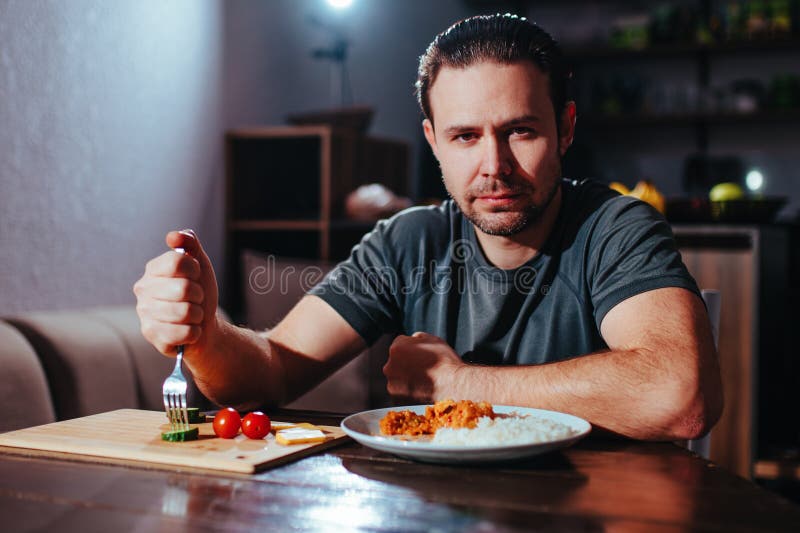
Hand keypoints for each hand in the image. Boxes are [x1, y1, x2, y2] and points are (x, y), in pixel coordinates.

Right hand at [133, 229, 218, 356]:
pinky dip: (194, 332)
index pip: (177, 261)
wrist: (204, 326)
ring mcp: (144, 313)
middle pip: (183, 288)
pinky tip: (188, 330)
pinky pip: (184, 332)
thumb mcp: (200, 265)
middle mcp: (143, 289)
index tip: (195, 276)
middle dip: (198, 295)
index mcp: (153, 269)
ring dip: (197, 315)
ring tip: (191, 315)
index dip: (194, 270)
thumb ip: (190, 244)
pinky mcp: (151, 334)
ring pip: (185, 312)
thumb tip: (174, 236)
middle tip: (194, 299)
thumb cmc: (199, 293)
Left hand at [383, 332, 464, 402]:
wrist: (453, 386)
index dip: (413, 348)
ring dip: (406, 378)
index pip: (400, 344)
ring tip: (424, 381)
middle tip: (424, 368)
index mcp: (396, 348)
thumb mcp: (433, 339)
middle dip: (406, 363)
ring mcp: (392, 384)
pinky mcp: (397, 399)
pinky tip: (421, 390)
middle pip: (396, 361)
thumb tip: (412, 339)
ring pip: (397, 378)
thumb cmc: (444, 362)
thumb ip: (417, 337)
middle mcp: (389, 366)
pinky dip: (408, 392)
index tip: (422, 355)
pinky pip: (400, 393)